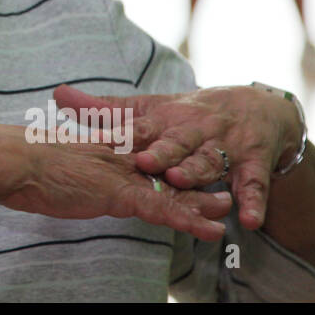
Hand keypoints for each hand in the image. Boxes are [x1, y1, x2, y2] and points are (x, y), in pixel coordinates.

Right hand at [0, 129, 230, 241]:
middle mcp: (114, 155)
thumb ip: (55, 164)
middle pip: (162, 168)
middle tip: (217, 188)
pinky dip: (188, 222)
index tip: (178, 166)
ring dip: (199, 201)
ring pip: (169, 189)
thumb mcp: (42, 160)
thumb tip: (49, 171)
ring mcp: (118, 173)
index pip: (138, 153)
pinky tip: (211, 232)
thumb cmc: (14, 162)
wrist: (6, 160)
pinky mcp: (117, 193)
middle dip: (190, 180)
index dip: (160, 161)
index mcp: (99, 146)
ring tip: (227, 210)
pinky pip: (161, 210)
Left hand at [53, 84, 301, 229]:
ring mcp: (225, 147)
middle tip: (143, 161)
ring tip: (183, 181)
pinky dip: (254, 203)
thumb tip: (57, 93)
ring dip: (198, 172)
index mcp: (167, 118)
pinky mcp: (253, 165)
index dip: (124, 134)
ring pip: (209, 162)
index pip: (142, 127)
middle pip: (175, 142)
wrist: (256, 108)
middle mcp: (195, 130)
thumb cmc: (189, 114)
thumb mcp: (149, 110)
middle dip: (161, 152)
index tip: (105, 141)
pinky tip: (249, 220)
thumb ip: (104, 109)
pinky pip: (255, 186)